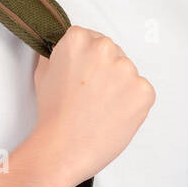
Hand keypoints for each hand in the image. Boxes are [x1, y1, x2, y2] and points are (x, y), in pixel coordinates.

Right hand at [30, 26, 155, 186]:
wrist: (64, 148)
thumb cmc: (53, 114)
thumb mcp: (43, 73)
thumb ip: (56, 53)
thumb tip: (64, 48)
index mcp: (79, 39)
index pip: (90, 38)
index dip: (86, 60)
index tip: (81, 75)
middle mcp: (105, 48)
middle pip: (111, 52)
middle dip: (104, 70)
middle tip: (91, 94)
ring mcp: (127, 69)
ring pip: (127, 72)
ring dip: (119, 85)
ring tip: (101, 107)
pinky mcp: (144, 91)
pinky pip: (141, 90)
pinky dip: (132, 102)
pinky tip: (113, 114)